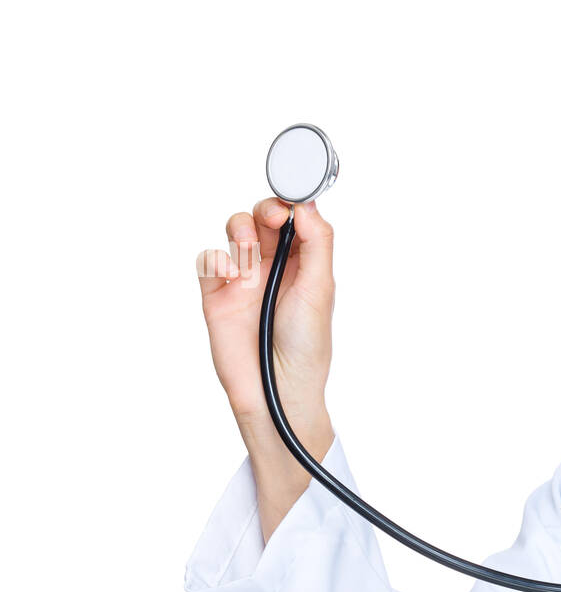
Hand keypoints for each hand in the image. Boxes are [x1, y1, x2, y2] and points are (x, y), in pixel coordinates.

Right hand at [196, 197, 334, 435]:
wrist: (275, 388)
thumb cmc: (305, 345)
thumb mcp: (320, 290)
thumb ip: (317, 244)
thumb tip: (307, 205)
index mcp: (304, 264)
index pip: (294, 220)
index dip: (290, 205)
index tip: (290, 203)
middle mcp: (274, 268)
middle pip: (261, 219)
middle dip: (264, 211)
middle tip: (271, 219)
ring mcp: (244, 280)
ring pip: (233, 233)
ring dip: (238, 230)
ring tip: (248, 251)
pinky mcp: (217, 294)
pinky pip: (209, 260)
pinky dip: (216, 259)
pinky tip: (231, 276)